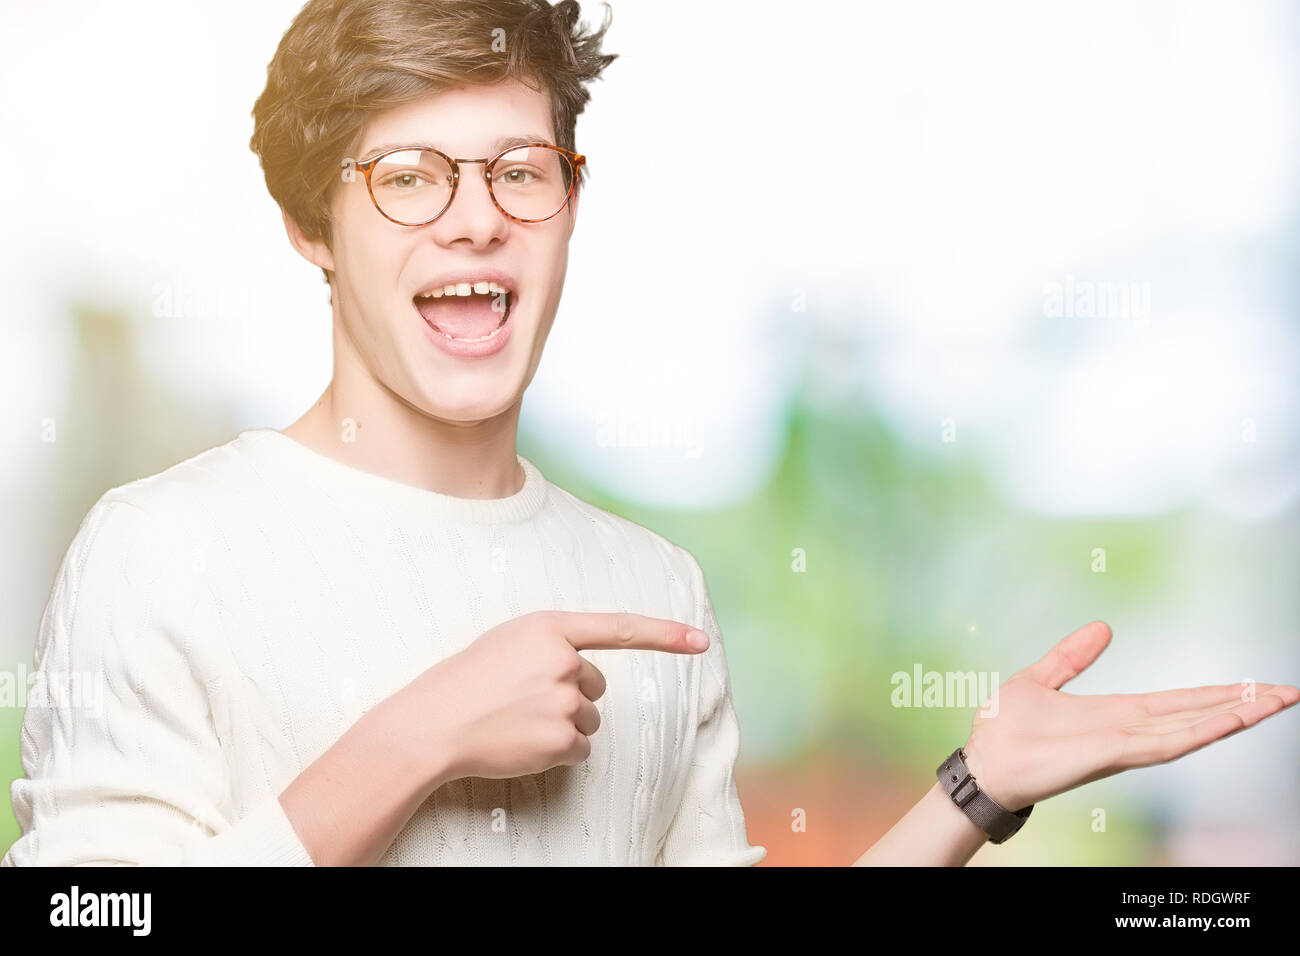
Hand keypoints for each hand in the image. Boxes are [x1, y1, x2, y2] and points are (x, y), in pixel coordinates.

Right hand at [398, 610, 709, 783]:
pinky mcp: (562, 739)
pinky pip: (580, 749)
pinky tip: (523, 743)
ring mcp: (565, 701)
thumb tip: (584, 674)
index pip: (619, 628)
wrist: (432, 725)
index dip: (665, 635)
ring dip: (562, 725)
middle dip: (570, 695)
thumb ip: (550, 646)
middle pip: (596, 685)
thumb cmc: (464, 682)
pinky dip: (558, 752)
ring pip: (588, 720)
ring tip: (517, 721)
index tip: (699, 641)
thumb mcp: (507, 642)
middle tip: (523, 700)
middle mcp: (564, 661)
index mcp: (550, 628)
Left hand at [959, 621, 1298, 811]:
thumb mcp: (1040, 679)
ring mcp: (1123, 745)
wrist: (981, 765)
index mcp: (1116, 714)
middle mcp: (1128, 731)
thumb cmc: (1004, 730)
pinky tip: (1228, 722)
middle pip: (1197, 715)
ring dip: (1233, 716)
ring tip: (1275, 701)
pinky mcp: (1110, 754)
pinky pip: (1164, 744)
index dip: (1216, 694)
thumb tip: (1103, 626)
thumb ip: (1072, 656)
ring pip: (1191, 730)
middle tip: (1289, 692)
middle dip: (1242, 705)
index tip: (1255, 684)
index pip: (1179, 702)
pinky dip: (1198, 732)